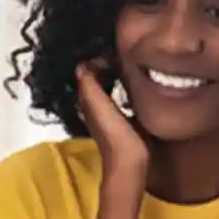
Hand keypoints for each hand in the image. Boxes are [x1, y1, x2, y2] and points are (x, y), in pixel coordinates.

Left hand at [76, 61, 147, 185]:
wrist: (129, 168)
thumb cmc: (117, 139)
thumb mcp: (102, 109)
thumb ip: (91, 87)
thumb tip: (82, 64)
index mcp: (88, 102)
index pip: (86, 73)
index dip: (96, 60)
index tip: (113, 51)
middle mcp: (94, 107)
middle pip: (95, 80)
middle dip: (105, 65)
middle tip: (123, 54)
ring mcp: (107, 115)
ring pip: (106, 89)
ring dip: (114, 75)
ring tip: (129, 63)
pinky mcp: (120, 122)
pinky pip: (118, 98)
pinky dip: (122, 88)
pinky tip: (135, 84)